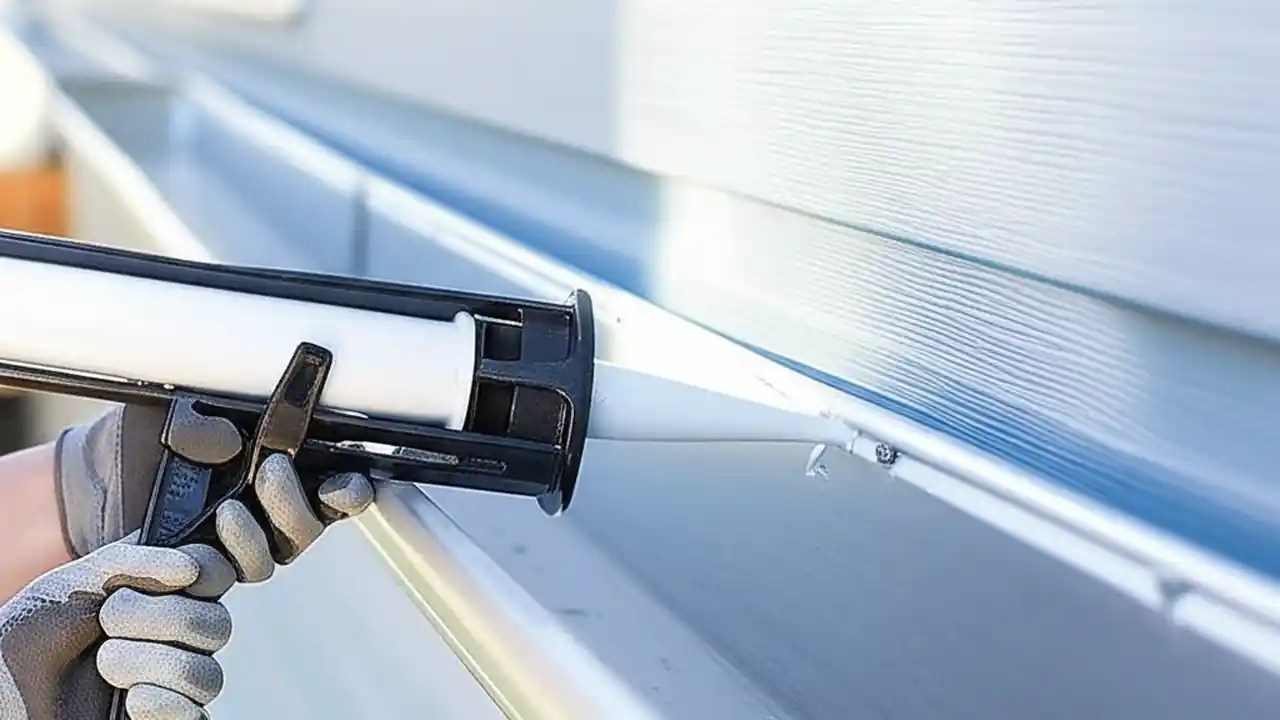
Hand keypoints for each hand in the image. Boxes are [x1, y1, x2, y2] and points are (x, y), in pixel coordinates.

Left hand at [0, 534, 234, 719]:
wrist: (2, 697)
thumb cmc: (30, 639)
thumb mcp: (73, 582)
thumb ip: (132, 562)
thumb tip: (191, 568)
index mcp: (162, 596)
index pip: (220, 575)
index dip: (212, 571)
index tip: (184, 574)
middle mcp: (176, 641)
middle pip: (218, 626)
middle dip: (163, 618)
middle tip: (109, 620)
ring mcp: (171, 686)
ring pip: (208, 676)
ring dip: (154, 664)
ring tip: (107, 665)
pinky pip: (195, 717)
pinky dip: (166, 705)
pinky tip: (132, 701)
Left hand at [56, 405, 373, 580]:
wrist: (93, 474)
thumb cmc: (146, 435)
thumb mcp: (175, 415)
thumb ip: (206, 421)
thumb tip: (230, 441)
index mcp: (281, 469)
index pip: (335, 488)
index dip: (348, 491)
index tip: (341, 482)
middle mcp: (268, 511)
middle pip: (310, 526)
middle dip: (295, 503)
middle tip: (270, 471)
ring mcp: (237, 543)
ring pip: (273, 558)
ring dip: (256, 536)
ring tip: (228, 510)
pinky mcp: (203, 568)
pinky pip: (228, 576)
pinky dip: (221, 559)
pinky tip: (200, 544)